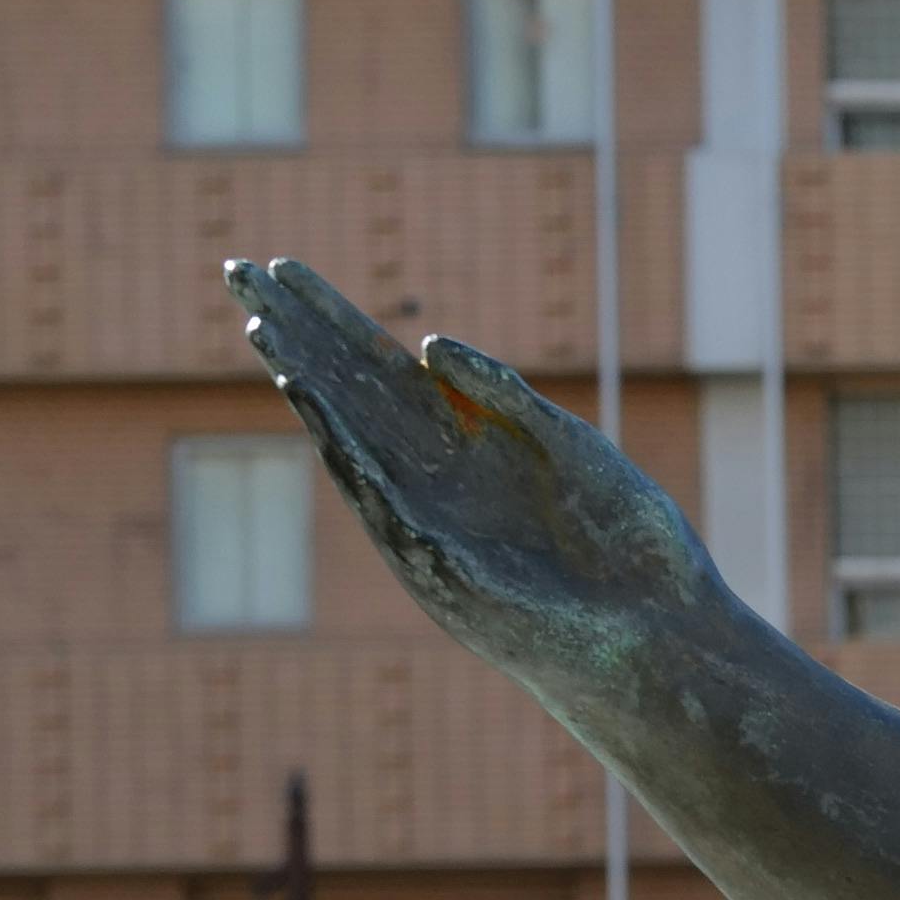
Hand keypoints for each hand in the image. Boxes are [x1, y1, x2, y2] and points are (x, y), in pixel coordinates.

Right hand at [221, 257, 716, 682]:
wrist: (663, 632)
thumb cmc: (627, 544)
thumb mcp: (568, 444)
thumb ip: (500, 395)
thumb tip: (423, 346)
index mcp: (467, 442)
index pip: (383, 367)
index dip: (333, 317)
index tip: (282, 267)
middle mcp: (434, 476)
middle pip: (351, 390)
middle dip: (296, 333)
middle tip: (236, 272)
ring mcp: (427, 520)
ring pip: (350, 436)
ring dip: (305, 381)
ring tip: (262, 327)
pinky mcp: (435, 564)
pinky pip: (377, 494)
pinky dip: (342, 442)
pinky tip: (307, 395)